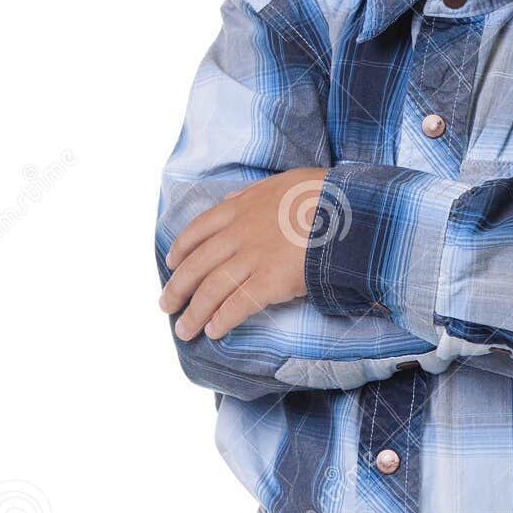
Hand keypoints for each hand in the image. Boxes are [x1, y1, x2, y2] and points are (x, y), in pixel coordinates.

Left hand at [158, 167, 329, 341]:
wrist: (348, 210)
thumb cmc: (321, 194)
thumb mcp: (281, 181)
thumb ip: (254, 193)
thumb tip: (234, 198)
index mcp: (240, 208)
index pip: (197, 230)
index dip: (181, 250)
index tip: (171, 264)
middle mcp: (239, 234)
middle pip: (197, 265)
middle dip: (177, 288)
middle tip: (165, 305)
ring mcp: (253, 259)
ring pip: (212, 290)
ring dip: (194, 313)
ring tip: (184, 330)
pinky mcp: (271, 282)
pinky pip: (238, 305)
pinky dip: (222, 320)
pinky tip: (214, 331)